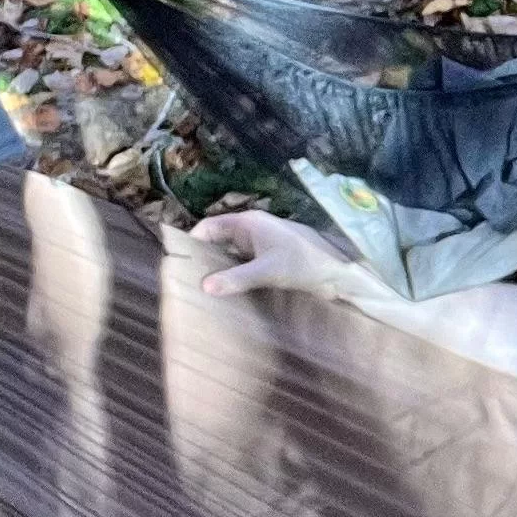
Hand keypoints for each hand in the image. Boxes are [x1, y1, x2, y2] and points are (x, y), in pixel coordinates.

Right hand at [188, 209, 354, 301]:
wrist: (339, 271)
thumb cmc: (304, 263)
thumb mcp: (267, 271)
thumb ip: (236, 279)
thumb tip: (204, 286)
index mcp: (248, 223)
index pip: (209, 227)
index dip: (192, 241)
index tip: (177, 262)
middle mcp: (251, 230)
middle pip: (217, 241)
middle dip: (203, 258)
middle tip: (185, 280)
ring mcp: (260, 244)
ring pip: (230, 254)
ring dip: (218, 269)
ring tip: (200, 289)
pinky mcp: (269, 259)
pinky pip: (243, 265)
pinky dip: (233, 275)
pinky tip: (226, 292)